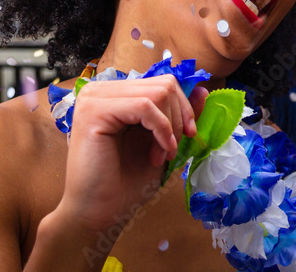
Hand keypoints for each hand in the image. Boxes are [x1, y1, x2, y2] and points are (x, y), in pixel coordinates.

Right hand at [54, 76, 208, 233]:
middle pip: (164, 84)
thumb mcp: (163, 141)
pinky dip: (161, 130)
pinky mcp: (93, 111)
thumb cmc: (127, 182)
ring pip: (157, 93)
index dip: (184, 108)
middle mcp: (101, 89)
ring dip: (170, 128)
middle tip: (172, 151)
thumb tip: (202, 89)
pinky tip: (157, 155)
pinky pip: (144, 106)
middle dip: (178, 118)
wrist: (99, 214)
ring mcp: (94, 98)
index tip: (189, 135)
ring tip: (161, 156)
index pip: (164, 82)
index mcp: (115, 94)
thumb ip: (179, 114)